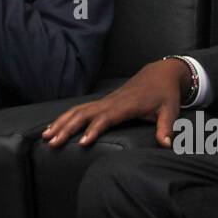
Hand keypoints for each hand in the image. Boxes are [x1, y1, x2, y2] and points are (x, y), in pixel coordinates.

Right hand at [41, 57, 191, 147]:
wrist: (160, 73)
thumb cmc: (165, 94)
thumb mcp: (170, 110)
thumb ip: (166, 128)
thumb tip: (166, 144)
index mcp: (126, 105)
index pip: (106, 118)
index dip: (94, 129)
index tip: (82, 143)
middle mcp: (111, 102)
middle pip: (84, 114)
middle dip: (67, 128)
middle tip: (52, 143)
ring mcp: (105, 101)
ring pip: (78, 110)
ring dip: (61, 122)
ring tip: (46, 136)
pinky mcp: (102, 102)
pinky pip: (80, 109)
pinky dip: (65, 117)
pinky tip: (55, 127)